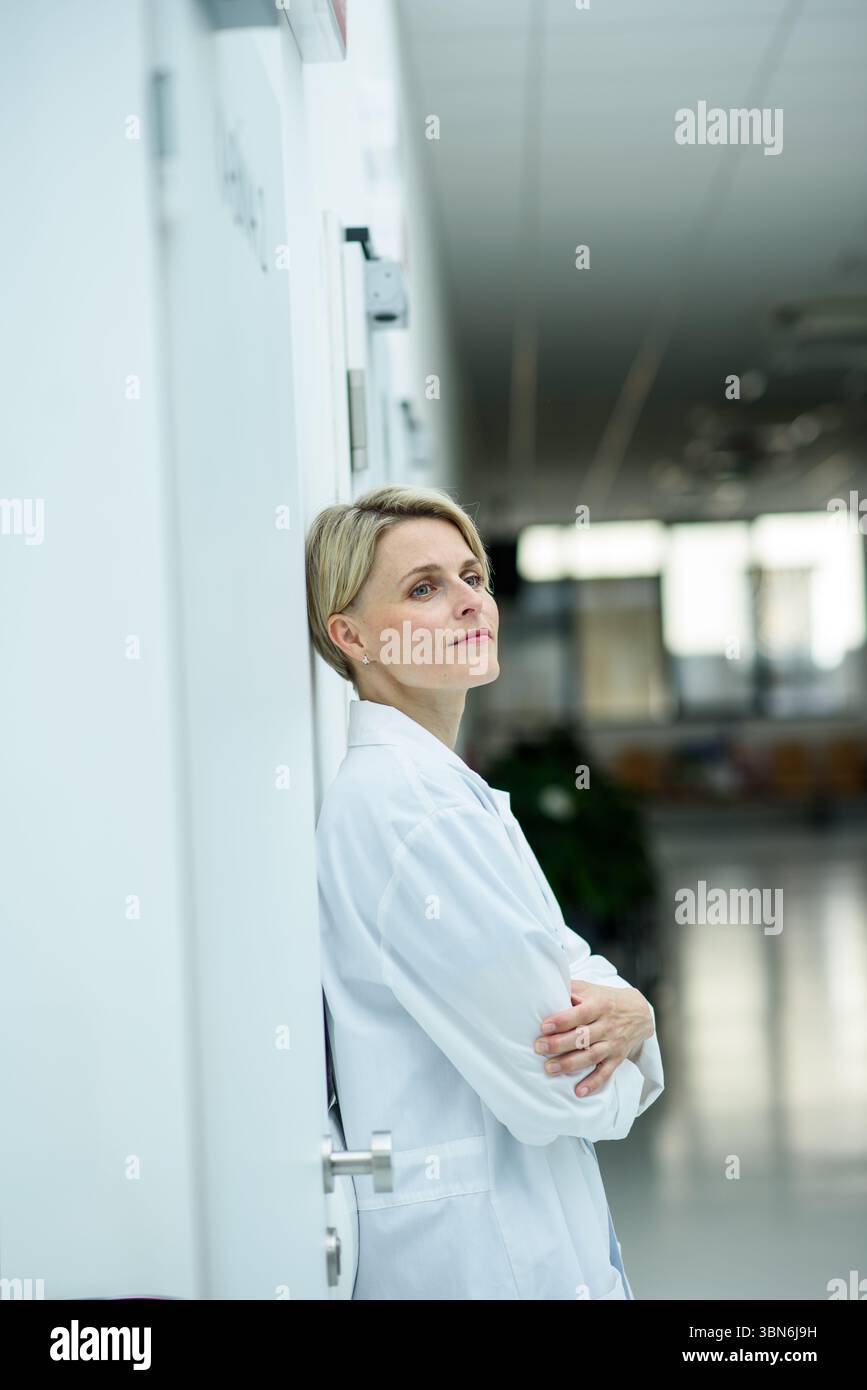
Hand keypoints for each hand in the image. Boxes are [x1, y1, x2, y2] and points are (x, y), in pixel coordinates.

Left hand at [534, 980, 654, 1097]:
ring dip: (570, 1064)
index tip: (544, 1027)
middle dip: (560, 1043)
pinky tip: (579, 1091)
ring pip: (592, 1056)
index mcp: (600, 1005)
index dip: (562, 1021)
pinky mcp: (617, 1058)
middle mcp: (608, 1025)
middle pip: (583, 1037)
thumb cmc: (607, 999)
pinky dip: (593, 1083)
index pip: (580, 1014)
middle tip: (539, 1047)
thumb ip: (571, 989)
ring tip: (550, 1069)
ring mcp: (613, 1043)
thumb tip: (547, 989)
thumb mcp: (591, 988)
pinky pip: (606, 1073)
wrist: (640, 1013)